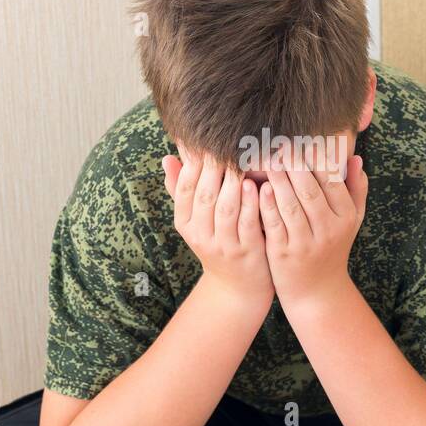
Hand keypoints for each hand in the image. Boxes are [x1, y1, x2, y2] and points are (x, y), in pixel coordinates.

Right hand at [161, 145, 274, 309]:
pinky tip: (258, 184)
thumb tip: (167, 157)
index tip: (206, 137)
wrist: (237, 288)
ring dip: (233, 182)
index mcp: (185, 222)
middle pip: (204, 195)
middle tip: (228, 140)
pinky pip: (248, 224)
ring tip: (242, 158)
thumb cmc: (219, 241)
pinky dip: (252, 203)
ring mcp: (223, 245)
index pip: (185, 187)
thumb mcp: (196, 220)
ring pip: (225, 208)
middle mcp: (200, 234)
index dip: (194, 161)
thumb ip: (183, 189)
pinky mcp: (246, 252)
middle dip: (215, 166)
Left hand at [258, 143, 367, 311]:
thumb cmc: (332, 247)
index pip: (331, 179)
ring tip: (264, 157)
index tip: (301, 136)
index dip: (315, 156)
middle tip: (277, 141)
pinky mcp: (283, 254)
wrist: (317, 292)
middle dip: (293, 163)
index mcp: (345, 217)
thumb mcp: (351, 221)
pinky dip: (265, 204)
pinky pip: (273, 223)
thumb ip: (356, 189)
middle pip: (309, 189)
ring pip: (290, 204)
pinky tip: (256, 186)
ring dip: (276, 179)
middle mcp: (328, 230)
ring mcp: (305, 243)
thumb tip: (356, 158)